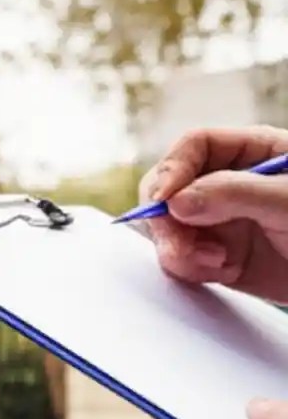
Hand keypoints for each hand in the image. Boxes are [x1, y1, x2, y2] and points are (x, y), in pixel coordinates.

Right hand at [138, 126, 287, 303]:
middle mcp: (230, 184)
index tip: (165, 200)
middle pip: (170, 187)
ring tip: (213, 264)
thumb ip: (234, 194)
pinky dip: (190, 268)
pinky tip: (222, 272)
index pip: (196, 146)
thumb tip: (175, 202)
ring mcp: (223, 221)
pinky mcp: (219, 257)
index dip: (173, 169)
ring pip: (169, 227)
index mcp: (254, 152)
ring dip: (178, 248)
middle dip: (168, 219)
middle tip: (179, 245)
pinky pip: (181, 258)